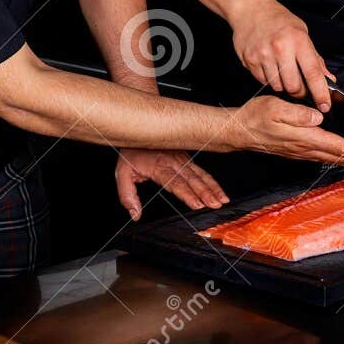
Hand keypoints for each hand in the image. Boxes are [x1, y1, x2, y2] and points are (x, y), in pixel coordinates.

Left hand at [113, 149, 228, 220]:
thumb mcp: (122, 173)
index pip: (175, 183)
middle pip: (192, 180)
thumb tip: (135, 215)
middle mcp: (173, 162)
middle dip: (205, 193)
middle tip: (215, 205)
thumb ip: (127, 196)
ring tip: (222, 200)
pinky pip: (202, 172)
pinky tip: (219, 191)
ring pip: (200, 175)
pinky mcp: (187, 158)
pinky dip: (212, 182)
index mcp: (158, 165)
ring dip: (212, 188)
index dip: (187, 194)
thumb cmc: (131, 151)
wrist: (138, 128)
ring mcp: (182, 159)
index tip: (197, 204)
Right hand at [227, 95, 343, 171]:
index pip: (340, 148)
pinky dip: (340, 159)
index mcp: (305, 137)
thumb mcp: (275, 107)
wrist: (239, 131)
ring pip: (335, 159)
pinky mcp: (298, 151)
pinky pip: (325, 158)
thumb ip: (297, 113)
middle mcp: (306, 148)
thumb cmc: (255, 117)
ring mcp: (302, 152)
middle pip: (342, 157)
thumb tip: (317, 117)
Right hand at [231, 0, 334, 109]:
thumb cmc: (279, 20)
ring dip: (282, 85)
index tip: (325, 105)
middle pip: (293, 86)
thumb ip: (315, 58)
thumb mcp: (302, 33)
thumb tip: (327, 79)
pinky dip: (268, 79)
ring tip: (281, 70)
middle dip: (299, 92)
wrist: (251, 9)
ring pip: (277, 86)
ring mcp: (263, 55)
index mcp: (298, 40)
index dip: (321, 93)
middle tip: (300, 86)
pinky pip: (262, 81)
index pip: (313, 73)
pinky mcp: (249, 60)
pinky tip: (269, 65)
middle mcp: (280, 48)